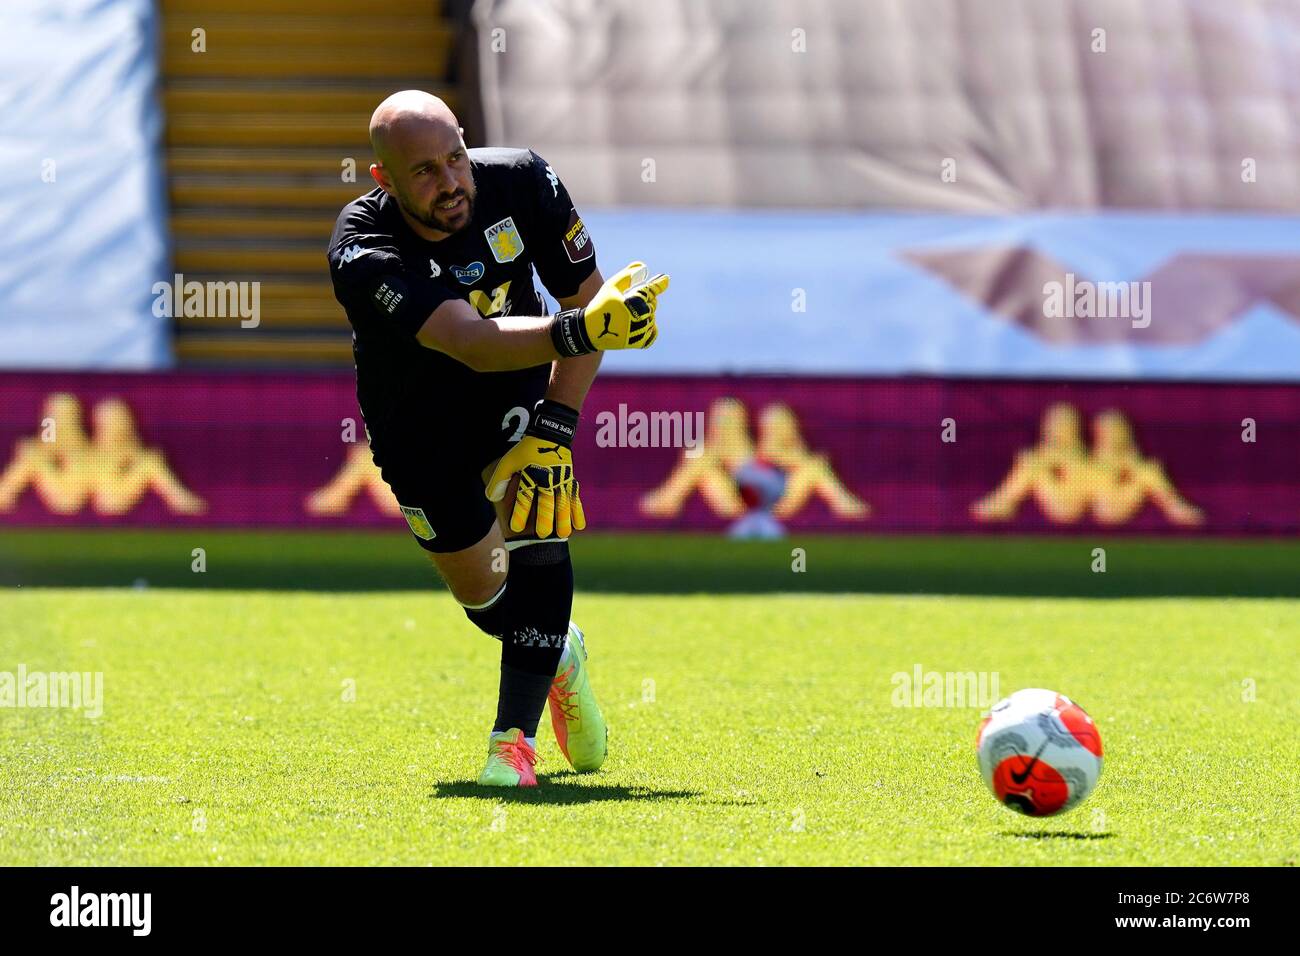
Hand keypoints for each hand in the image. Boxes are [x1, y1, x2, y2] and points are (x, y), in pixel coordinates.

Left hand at [485, 401, 586, 537]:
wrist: (550, 434)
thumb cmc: (526, 450)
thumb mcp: (508, 461)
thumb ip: (499, 480)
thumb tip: (490, 497)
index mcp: (531, 475)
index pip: (524, 496)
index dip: (520, 511)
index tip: (516, 528)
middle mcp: (547, 479)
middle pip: (547, 501)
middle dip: (545, 518)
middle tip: (543, 534)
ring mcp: (561, 481)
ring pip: (563, 502)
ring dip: (563, 518)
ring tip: (563, 534)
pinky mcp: (570, 481)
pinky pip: (575, 499)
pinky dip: (578, 512)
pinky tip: (579, 526)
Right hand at [550, 262, 669, 355]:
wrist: (590, 331)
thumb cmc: (600, 306)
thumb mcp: (611, 286)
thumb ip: (627, 275)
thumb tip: (642, 265)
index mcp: (633, 302)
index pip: (650, 290)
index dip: (659, 284)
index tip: (666, 279)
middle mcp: (639, 317)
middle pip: (652, 304)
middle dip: (645, 301)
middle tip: (629, 303)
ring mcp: (640, 331)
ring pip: (652, 318)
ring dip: (644, 315)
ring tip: (628, 316)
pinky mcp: (638, 342)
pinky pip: (652, 333)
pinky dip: (648, 328)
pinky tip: (639, 324)